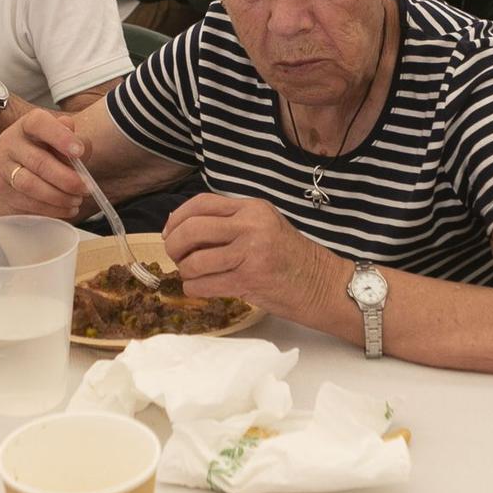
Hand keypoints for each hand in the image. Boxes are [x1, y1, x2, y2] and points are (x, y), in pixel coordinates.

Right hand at [0, 106, 88, 219]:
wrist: (18, 165)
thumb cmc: (46, 149)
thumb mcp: (63, 139)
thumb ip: (76, 141)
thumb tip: (81, 148)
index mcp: (28, 125)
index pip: (39, 123)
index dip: (60, 137)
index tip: (79, 151)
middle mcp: (11, 143)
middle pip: (37, 161)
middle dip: (66, 178)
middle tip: (86, 187)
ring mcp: (3, 167)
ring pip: (29, 185)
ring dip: (58, 196)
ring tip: (77, 200)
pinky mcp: (2, 190)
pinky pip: (25, 203)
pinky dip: (50, 209)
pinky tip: (66, 208)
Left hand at [162, 194, 337, 318]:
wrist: (323, 284)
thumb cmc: (292, 258)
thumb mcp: (264, 227)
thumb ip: (231, 223)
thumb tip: (184, 228)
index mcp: (253, 208)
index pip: (201, 204)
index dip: (177, 218)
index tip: (169, 233)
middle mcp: (250, 225)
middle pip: (191, 230)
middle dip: (175, 247)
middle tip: (177, 257)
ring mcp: (249, 253)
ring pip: (193, 261)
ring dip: (186, 272)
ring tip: (194, 276)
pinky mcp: (248, 280)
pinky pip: (204, 284)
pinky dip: (195, 289)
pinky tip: (202, 289)